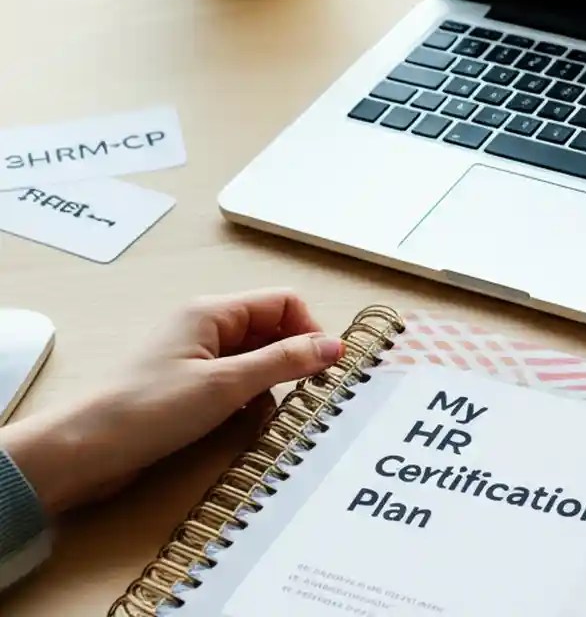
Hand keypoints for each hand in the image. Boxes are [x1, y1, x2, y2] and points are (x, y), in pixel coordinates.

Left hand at [0, 289, 344, 513]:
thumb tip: (334, 346)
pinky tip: (242, 424)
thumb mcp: (226, 385)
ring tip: (264, 415)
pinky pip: (236, 384)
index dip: (309, 332)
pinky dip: (248, 402)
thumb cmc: (148, 410)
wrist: (83, 451)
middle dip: (292, 362)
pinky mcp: (187, 387)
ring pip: (256, 361)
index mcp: (212, 312)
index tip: (324, 369)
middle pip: (272, 331)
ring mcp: (195, 358)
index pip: (283, 303)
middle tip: (304, 396)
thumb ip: (284, 362)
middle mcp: (205, 328)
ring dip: (270, 386)